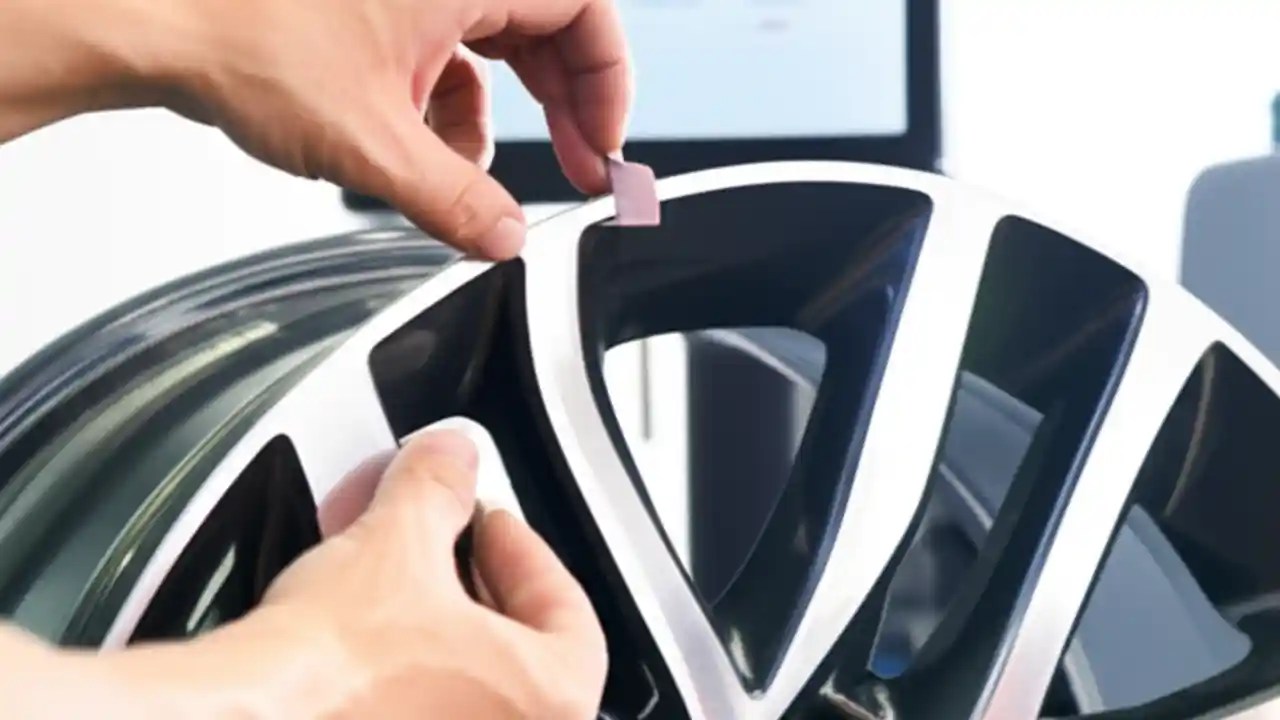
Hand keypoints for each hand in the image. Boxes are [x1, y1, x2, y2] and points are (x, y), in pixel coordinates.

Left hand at [164, 0, 630, 257]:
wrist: (159, 24)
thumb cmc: (246, 44)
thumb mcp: (373, 144)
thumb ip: (455, 201)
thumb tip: (507, 238)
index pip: (583, 10)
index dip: (607, 81)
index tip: (605, 141)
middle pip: (547, 26)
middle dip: (566, 104)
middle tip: (582, 164)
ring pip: (495, 43)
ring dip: (498, 115)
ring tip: (473, 173)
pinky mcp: (379, 8)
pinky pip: (445, 51)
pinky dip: (449, 105)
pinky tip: (427, 152)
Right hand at [271, 429, 608, 716]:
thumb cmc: (332, 672)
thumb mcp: (396, 542)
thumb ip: (437, 486)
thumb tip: (449, 458)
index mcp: (554, 699)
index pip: (567, 610)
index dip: (522, 549)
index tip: (487, 522)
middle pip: (515, 647)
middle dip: (467, 580)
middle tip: (436, 543)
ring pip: (461, 681)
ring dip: (428, 625)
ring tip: (384, 582)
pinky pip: (415, 708)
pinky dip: (397, 672)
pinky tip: (357, 638)